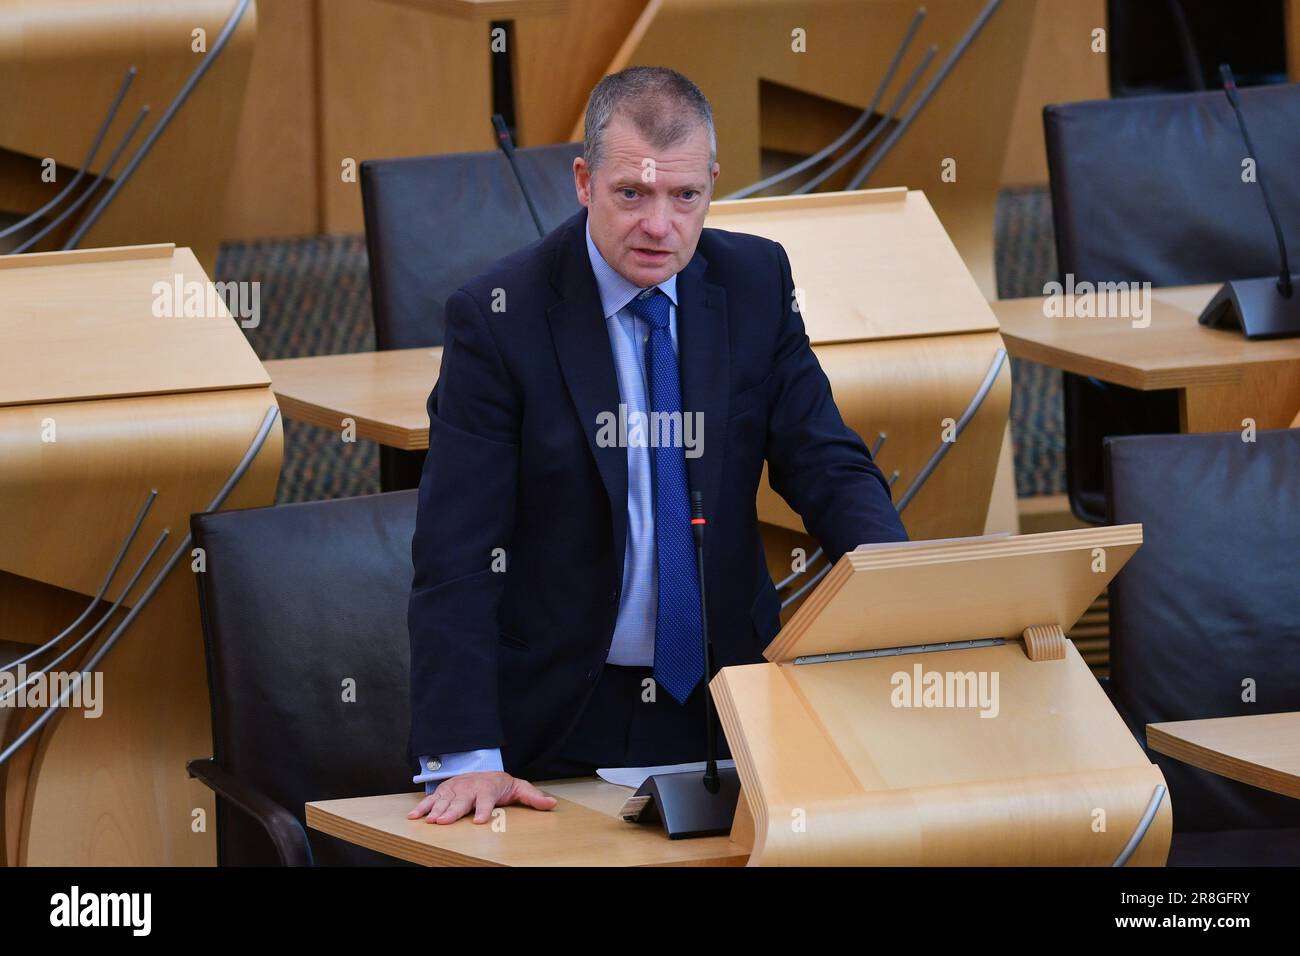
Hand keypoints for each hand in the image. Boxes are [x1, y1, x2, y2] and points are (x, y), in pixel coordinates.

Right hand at [407, 771, 557, 824]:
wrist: (483, 771)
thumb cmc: (501, 784)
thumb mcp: (519, 788)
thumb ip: (533, 797)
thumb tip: (551, 804)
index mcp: (488, 788)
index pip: (486, 799)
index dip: (483, 809)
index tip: (479, 820)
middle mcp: (469, 788)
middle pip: (461, 801)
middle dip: (453, 811)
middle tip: (445, 821)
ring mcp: (455, 790)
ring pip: (444, 801)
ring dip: (436, 810)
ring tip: (430, 821)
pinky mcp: (444, 792)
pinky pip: (431, 800)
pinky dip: (422, 808)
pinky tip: (414, 817)